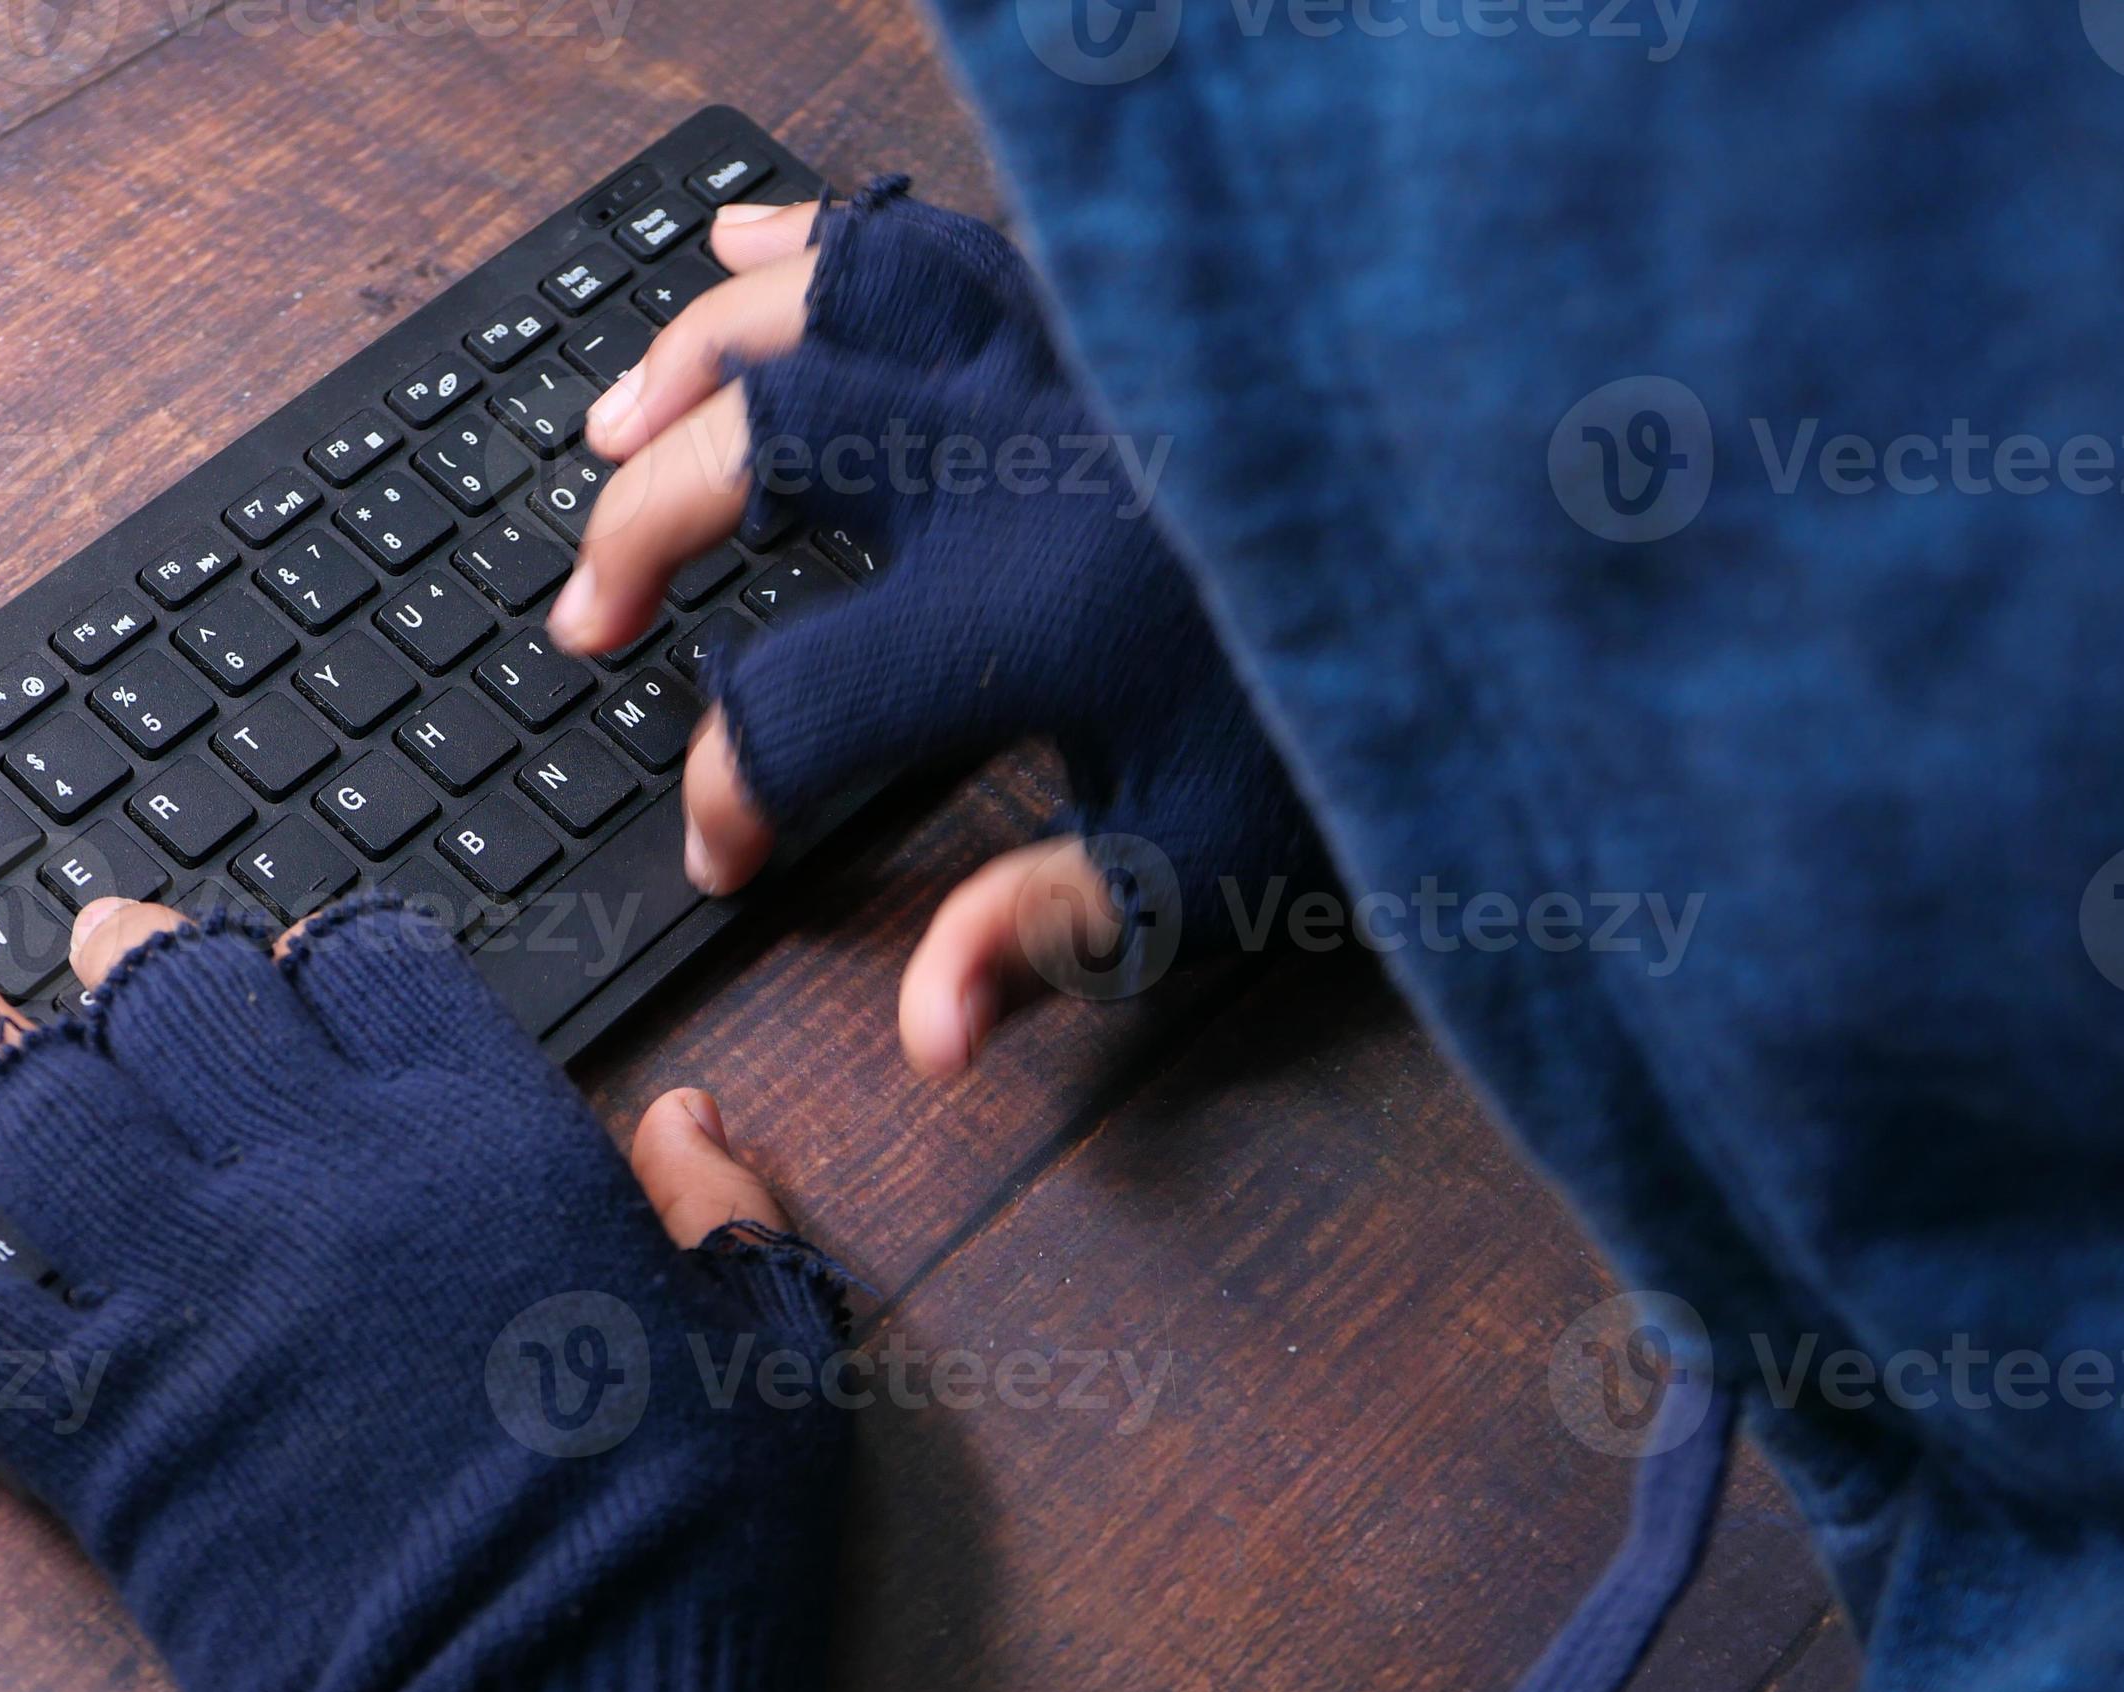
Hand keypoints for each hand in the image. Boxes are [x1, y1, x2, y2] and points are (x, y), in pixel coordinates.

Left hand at [0, 895, 854, 1691]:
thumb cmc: (678, 1551)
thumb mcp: (766, 1352)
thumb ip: (722, 1213)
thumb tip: (684, 1122)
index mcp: (484, 1143)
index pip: (369, 969)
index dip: (326, 948)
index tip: (297, 954)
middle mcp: (318, 1184)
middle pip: (181, 1005)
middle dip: (134, 957)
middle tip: (98, 936)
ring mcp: (192, 1301)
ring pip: (40, 1120)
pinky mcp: (105, 1435)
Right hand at [551, 184, 1318, 1076]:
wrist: (1532, 550)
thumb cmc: (1376, 711)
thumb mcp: (1229, 868)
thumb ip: (1056, 937)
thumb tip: (921, 1031)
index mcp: (1033, 612)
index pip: (800, 706)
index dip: (729, 796)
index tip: (726, 851)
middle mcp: (1023, 455)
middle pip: (762, 448)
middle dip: (642, 536)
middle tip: (591, 620)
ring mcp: (1063, 352)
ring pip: (827, 302)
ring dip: (694, 361)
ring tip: (611, 432)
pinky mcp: (1102, 301)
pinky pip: (929, 228)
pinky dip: (815, 236)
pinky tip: (739, 250)